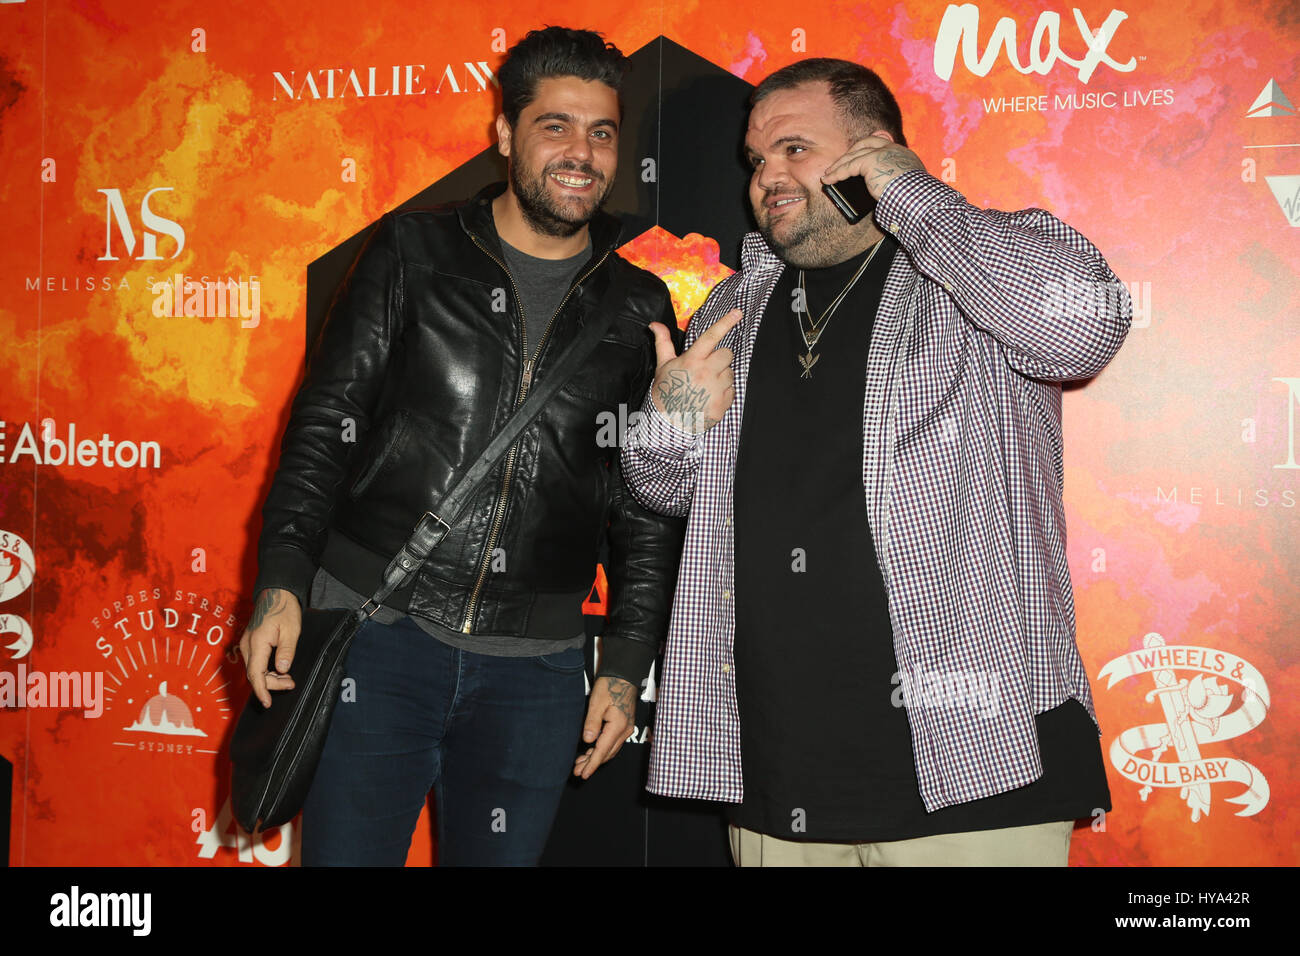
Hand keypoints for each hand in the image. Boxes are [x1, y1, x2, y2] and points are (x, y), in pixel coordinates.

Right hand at [237, 588, 301, 707]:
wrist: (275, 592)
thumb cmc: (284, 608)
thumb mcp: (291, 630)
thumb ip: (286, 651)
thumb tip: (282, 670)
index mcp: (257, 643)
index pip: (256, 674)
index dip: (262, 690)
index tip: (267, 703)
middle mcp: (247, 645)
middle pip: (255, 674)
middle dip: (271, 684)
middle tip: (291, 684)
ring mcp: (247, 644)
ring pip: (255, 669)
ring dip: (270, 677)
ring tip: (289, 679)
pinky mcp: (250, 643)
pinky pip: (255, 662)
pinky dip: (266, 670)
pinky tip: (280, 670)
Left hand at [573, 675, 638, 778]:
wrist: (623, 675)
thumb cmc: (610, 685)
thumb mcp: (597, 702)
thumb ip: (592, 722)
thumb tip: (587, 740)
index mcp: (618, 725)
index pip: (603, 750)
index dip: (592, 764)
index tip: (583, 774)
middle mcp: (625, 730)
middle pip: (607, 753)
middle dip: (592, 763)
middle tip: (578, 771)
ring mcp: (626, 728)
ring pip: (610, 750)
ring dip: (596, 757)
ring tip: (581, 763)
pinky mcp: (624, 726)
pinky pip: (613, 743)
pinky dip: (602, 750)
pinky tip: (591, 751)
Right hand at [648, 309, 741, 433]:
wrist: (668, 422)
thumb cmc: (666, 391)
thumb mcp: (663, 366)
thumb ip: (663, 343)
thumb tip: (655, 324)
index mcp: (692, 361)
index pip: (711, 337)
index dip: (726, 322)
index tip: (738, 312)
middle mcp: (706, 373)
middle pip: (727, 354)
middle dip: (720, 358)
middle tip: (707, 368)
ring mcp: (716, 389)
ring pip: (731, 373)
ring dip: (722, 376)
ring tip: (706, 385)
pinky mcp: (722, 403)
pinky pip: (732, 390)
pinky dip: (724, 392)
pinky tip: (709, 397)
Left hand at [821, 134, 925, 200]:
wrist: (915, 197)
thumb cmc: (913, 198)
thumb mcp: (907, 186)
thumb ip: (894, 180)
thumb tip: (880, 190)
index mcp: (903, 154)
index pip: (883, 143)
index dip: (869, 148)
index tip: (859, 154)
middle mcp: (892, 148)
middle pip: (866, 143)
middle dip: (851, 152)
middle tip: (840, 164)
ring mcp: (881, 153)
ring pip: (854, 155)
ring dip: (840, 165)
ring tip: (829, 173)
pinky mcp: (869, 161)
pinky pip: (848, 167)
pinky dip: (836, 173)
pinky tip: (828, 180)